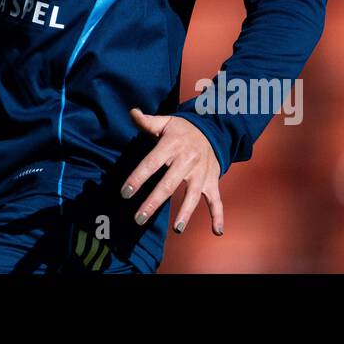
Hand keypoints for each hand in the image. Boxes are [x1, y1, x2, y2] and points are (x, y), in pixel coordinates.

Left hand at [122, 108, 223, 235]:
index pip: (151, 163)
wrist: (213, 130)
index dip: (138, 178)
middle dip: (153, 202)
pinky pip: (216, 200)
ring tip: (177, 229)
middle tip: (139, 218)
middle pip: (169, 184)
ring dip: (185, 212)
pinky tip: (217, 231)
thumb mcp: (166, 122)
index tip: (125, 193)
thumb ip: (148, 122)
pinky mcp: (212, 181)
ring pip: (193, 195)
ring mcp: (201, 173)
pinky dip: (218, 216)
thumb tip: (132, 112)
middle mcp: (187, 161)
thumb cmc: (182, 130)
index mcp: (172, 146)